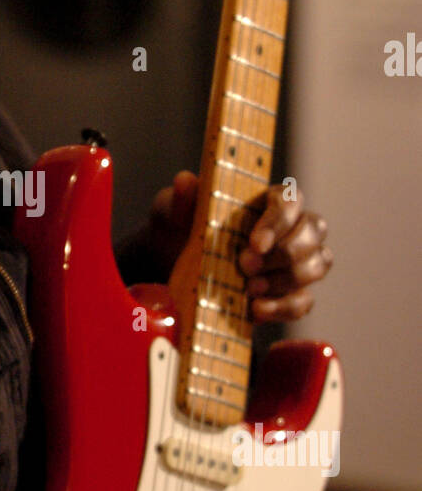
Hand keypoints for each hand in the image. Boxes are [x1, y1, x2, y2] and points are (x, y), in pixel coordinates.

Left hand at [145, 171, 332, 322]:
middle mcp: (289, 226)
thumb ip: (182, 199)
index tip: (255, 244)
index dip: (279, 222)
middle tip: (245, 267)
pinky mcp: (289, 293)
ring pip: (318, 265)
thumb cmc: (179, 229)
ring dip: (287, 279)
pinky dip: (284, 308)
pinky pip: (304, 302)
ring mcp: (294, 260)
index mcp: (267, 199)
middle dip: (283, 253)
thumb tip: (185, 181)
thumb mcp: (173, 211)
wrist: (171, 267)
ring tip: (249, 289)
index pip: (291, 200)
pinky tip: (255, 310)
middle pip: (314, 231)